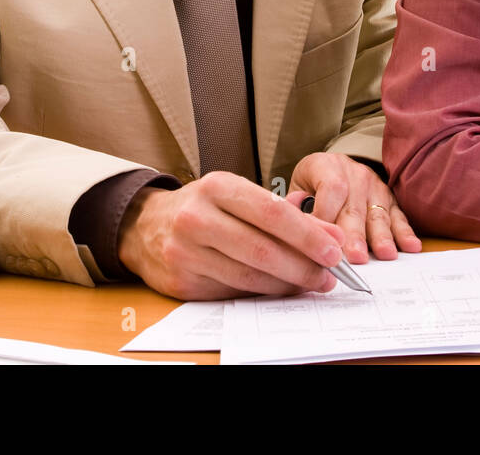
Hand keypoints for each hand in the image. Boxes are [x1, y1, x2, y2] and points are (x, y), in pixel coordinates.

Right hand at [116, 171, 345, 300]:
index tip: (334, 250)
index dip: (308, 234)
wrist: (145, 226)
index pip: (271, 212)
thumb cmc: (203, 208)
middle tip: (328, 276)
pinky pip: (232, 292)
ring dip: (287, 284)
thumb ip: (286, 213)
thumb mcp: (238, 196)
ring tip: (310, 284)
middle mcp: (197, 218)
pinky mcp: (182, 282)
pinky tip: (279, 289)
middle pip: (262, 248)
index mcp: (217, 187)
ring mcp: (186, 252)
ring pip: (249, 276)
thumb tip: (332, 235)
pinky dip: (262, 293)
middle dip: (303, 266)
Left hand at [286, 152, 421, 262]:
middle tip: (355, 257)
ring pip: (377, 214)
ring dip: (381, 237)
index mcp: (326, 165)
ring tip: (384, 254)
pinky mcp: (390, 200)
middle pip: (354, 207)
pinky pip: (398, 217)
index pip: (331, 188)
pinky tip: (410, 246)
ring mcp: (374, 186)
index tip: (322, 240)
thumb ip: (295, 204)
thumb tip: (297, 224)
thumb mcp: (298, 186)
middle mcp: (354, 173)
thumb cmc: (311, 184)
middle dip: (355, 234)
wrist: (333, 168)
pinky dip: (404, 233)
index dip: (327, 215)